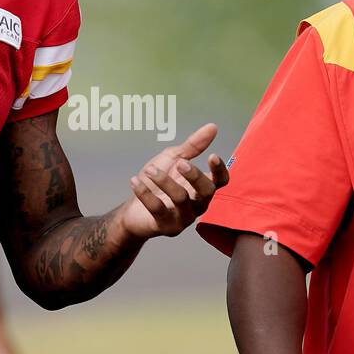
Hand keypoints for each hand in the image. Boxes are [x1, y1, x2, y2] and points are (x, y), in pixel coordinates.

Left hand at [121, 123, 230, 239]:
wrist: (133, 209)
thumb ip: (193, 146)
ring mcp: (183, 218)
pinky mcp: (166, 227)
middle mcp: (197, 205)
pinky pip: (158, 209)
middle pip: (207, 192)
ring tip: (149, 169)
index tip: (212, 156)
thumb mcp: (173, 159)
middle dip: (194, 176)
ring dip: (164, 181)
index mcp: (201, 187)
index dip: (220, 170)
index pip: (221, 182)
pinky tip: (135, 181)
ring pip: (181, 199)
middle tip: (180, 163)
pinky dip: (145, 193)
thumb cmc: (157, 183)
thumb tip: (212, 127)